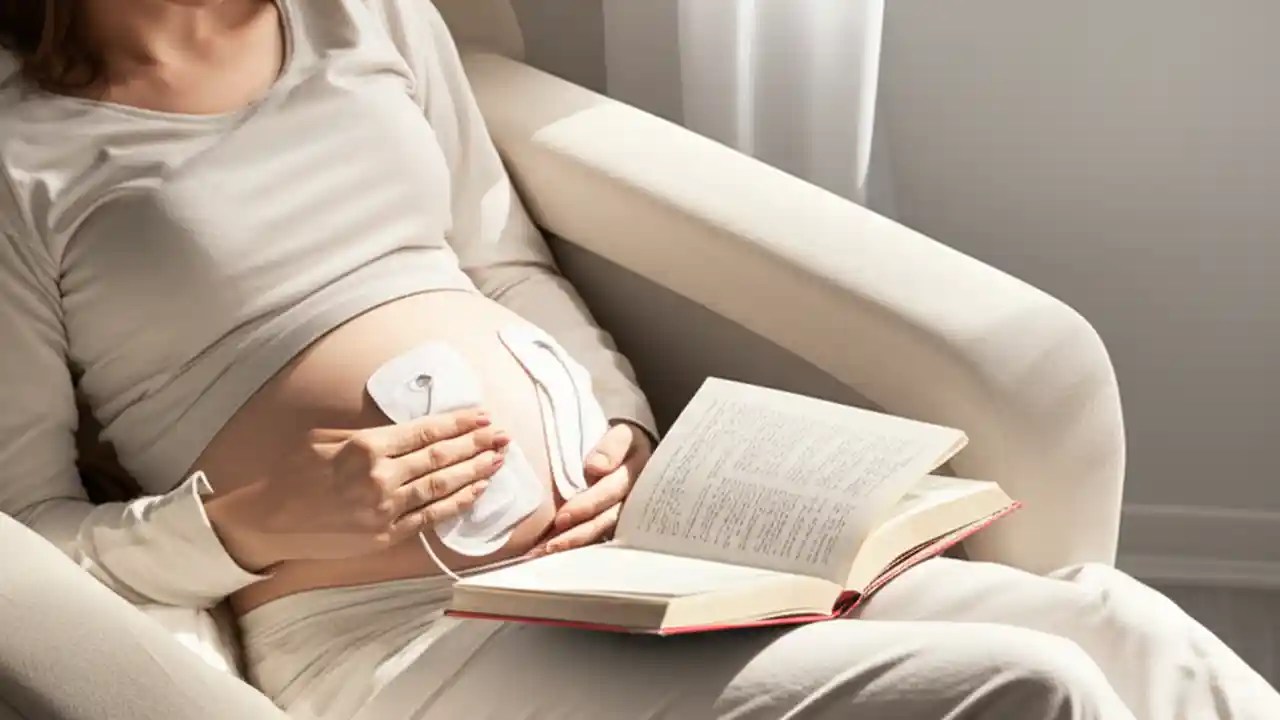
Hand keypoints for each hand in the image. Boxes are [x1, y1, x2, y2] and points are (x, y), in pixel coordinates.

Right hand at [211, 408, 508, 569]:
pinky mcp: (385, 535)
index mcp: (367, 446)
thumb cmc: (293, 473)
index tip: (481, 417)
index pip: (425, 431)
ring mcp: (385, 508)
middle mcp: (381, 476)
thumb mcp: (326, 438)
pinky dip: (457, 503)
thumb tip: (408, 430)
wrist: (269, 519)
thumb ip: (369, 434)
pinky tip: (476, 491)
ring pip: (442, 487)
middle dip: (476, 444)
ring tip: (498, 460)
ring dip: (475, 472)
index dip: (458, 424)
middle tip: (502, 436)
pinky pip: (430, 517)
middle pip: (441, 457)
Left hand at [533, 422, 653, 555]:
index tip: (562, 517)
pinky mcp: (617, 522)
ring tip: (547, 554)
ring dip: (576, 544)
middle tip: (550, 546)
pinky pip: (599, 537)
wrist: (633, 450)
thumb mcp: (623, 435)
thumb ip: (612, 447)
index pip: (612, 491)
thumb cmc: (622, 442)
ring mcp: (628, 514)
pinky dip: (578, 545)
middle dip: (578, 533)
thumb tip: (595, 468)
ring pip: (603, 532)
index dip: (588, 505)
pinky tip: (556, 553)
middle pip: (607, 519)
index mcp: (637, 474)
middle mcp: (635, 499)